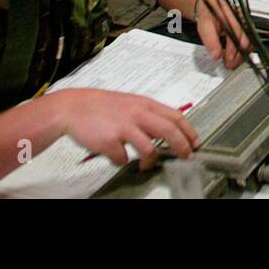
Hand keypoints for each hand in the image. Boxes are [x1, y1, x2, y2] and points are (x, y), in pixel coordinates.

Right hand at [47, 88, 198, 168]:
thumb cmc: (101, 106)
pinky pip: (121, 158)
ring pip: (149, 148)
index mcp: (145, 104)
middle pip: (169, 131)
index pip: (175, 116)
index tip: (195, 142)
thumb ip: (147, 115)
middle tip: (186, 157)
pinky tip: (115, 156)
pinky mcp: (109, 140)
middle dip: (182, 147)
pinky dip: (120, 160)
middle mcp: (137, 113)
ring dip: (150, 161)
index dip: (189, 131)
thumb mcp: (130, 103)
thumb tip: (166, 130)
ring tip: (146, 165)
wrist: (72, 107)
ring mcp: (124, 127)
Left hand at [193, 0, 250, 68]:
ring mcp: (244, 23)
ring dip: (241, 55)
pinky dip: (242, 51)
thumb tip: (216, 55)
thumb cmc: (207, 13)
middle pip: (246, 39)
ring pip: (249, 42)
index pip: (236, 33)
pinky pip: (248, 42)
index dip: (233, 49)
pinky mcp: (245, 29)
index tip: (228, 59)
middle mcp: (241, 18)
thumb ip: (210, 40)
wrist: (209, 6)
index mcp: (232, 14)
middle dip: (239, 55)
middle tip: (230, 65)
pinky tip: (235, 57)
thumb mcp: (204, 25)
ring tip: (232, 63)